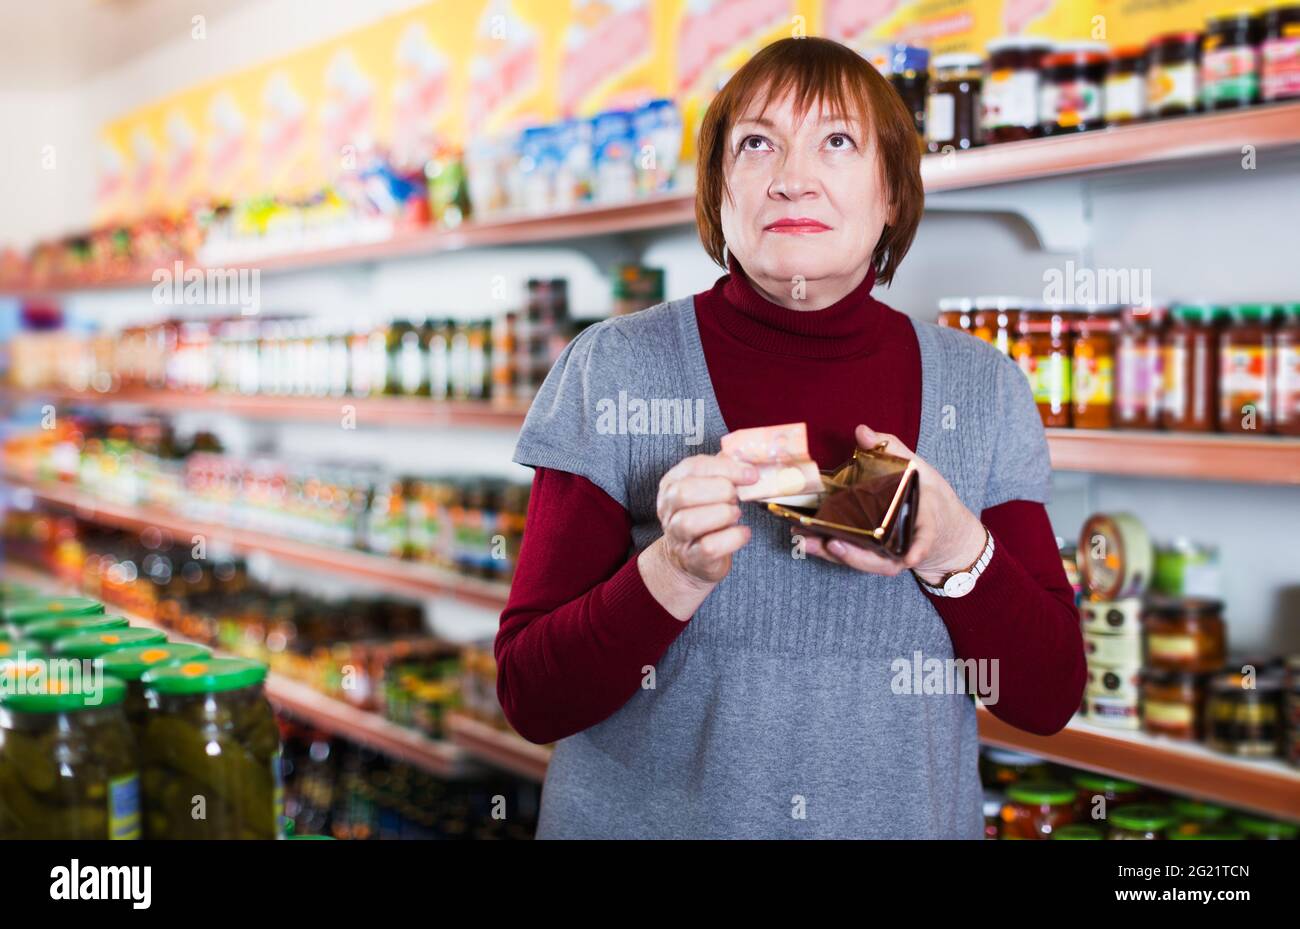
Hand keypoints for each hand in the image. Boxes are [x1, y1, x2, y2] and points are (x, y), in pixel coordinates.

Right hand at [638, 453, 757, 618]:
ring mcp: (677, 535)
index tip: (751, 474)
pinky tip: (743, 532)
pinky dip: (733, 537)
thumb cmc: (706, 515)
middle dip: (719, 490)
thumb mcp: (710, 486)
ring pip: (690, 521)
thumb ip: (724, 469)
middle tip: (736, 496)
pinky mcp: (692, 558)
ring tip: (736, 513)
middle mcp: (668, 508)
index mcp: (672, 482)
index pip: (693, 467)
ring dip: (722, 514)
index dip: (726, 468)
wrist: (692, 558)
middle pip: (683, 493)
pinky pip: (709, 547)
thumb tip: (749, 458)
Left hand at [799, 424, 986, 583]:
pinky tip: (810, 542)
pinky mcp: (878, 559)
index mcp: (926, 522)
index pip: (926, 538)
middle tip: (833, 544)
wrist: (946, 531)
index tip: (911, 557)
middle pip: (885, 558)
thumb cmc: (931, 498)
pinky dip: (833, 553)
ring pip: (867, 563)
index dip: (918, 548)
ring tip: (809, 542)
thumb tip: (862, 431)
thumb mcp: (921, 470)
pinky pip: (856, 559)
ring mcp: (892, 556)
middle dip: (857, 556)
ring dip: (837, 555)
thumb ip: (894, 450)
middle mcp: (908, 545)